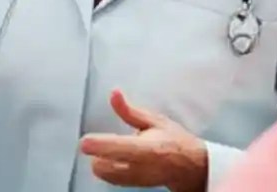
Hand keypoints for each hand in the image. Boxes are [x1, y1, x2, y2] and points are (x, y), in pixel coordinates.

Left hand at [79, 90, 207, 191]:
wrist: (192, 168)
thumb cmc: (175, 141)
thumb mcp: (156, 121)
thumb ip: (130, 111)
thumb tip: (114, 93)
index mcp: (149, 148)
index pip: (122, 148)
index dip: (102, 145)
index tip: (84, 142)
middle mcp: (141, 168)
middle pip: (103, 166)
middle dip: (97, 152)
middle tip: (106, 140)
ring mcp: (136, 181)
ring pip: (103, 173)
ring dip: (101, 160)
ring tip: (114, 149)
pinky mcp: (133, 186)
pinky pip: (109, 179)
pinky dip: (107, 168)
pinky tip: (117, 159)